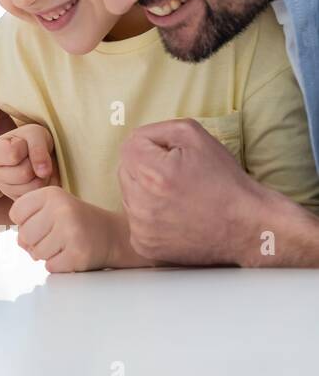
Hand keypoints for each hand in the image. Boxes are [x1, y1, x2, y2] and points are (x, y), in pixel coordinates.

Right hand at [0, 123, 57, 199]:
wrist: (42, 156)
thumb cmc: (35, 143)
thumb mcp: (36, 134)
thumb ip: (37, 148)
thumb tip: (42, 172)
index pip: (13, 154)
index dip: (25, 147)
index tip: (24, 143)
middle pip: (23, 173)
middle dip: (34, 164)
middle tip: (33, 158)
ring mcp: (4, 191)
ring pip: (31, 187)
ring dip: (40, 177)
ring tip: (35, 168)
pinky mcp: (17, 201)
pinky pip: (36, 196)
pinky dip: (42, 187)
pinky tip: (36, 179)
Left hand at [10, 186, 119, 271]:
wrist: (114, 235)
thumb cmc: (76, 222)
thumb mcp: (52, 209)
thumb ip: (29, 220)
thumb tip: (21, 242)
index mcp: (51, 194)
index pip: (16, 213)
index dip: (24, 223)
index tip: (42, 222)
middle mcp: (61, 209)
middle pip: (24, 235)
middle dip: (35, 242)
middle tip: (55, 238)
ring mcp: (70, 231)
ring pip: (36, 253)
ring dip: (48, 255)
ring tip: (64, 245)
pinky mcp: (78, 254)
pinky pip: (50, 267)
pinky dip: (58, 265)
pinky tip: (71, 254)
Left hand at [118, 118, 265, 265]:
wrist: (249, 227)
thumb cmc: (225, 181)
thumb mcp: (195, 136)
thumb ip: (158, 130)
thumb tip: (137, 139)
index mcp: (152, 174)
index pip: (129, 146)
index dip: (153, 147)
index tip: (174, 157)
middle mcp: (141, 204)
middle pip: (125, 171)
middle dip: (146, 168)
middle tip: (177, 177)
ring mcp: (141, 228)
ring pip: (129, 195)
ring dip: (146, 192)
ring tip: (178, 197)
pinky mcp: (145, 245)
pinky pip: (136, 221)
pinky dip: (150, 216)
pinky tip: (174, 215)